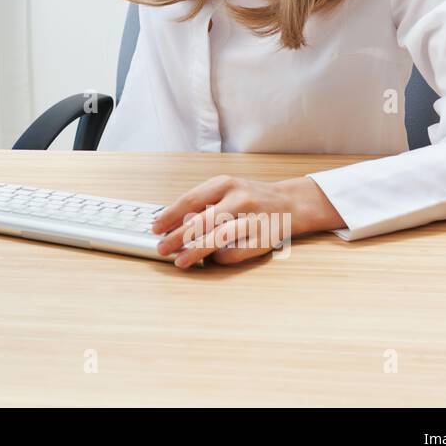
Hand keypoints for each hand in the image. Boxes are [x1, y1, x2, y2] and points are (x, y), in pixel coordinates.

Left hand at [151, 175, 344, 269]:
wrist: (290, 202)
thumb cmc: (250, 197)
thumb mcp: (226, 189)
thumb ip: (202, 202)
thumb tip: (170, 223)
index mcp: (225, 184)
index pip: (190, 200)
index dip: (170, 216)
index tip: (156, 228)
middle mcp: (239, 199)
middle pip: (201, 221)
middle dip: (177, 237)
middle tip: (162, 248)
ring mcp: (252, 219)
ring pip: (218, 238)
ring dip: (195, 252)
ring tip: (179, 261)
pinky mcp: (263, 238)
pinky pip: (235, 252)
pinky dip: (220, 258)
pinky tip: (210, 259)